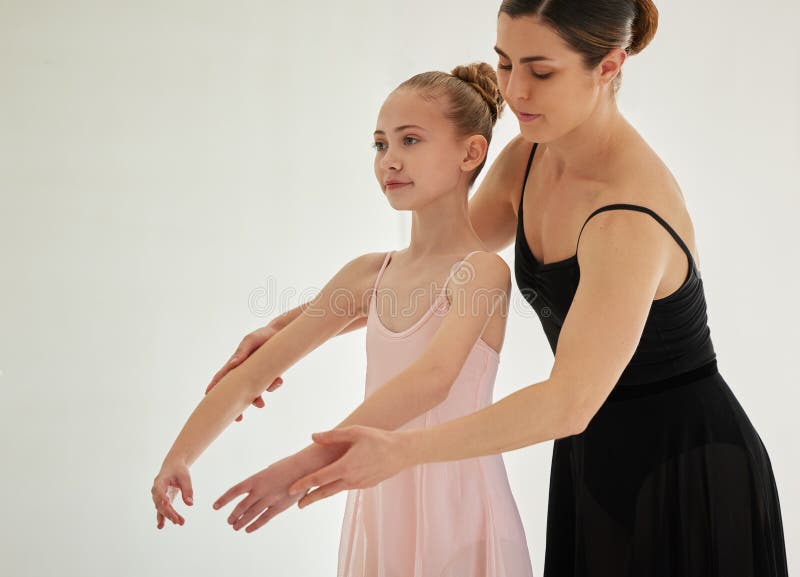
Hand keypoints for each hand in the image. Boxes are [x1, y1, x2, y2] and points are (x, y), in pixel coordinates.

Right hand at [152, 459, 193, 528]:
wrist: (173, 467)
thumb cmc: (179, 470)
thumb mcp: (185, 477)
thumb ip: (187, 490)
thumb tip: (190, 504)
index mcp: (160, 481)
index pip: (159, 490)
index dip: (162, 497)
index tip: (167, 503)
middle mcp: (156, 490)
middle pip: (160, 503)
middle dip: (169, 512)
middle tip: (178, 520)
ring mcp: (158, 497)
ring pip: (161, 509)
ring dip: (169, 516)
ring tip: (179, 523)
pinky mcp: (162, 501)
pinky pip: (161, 510)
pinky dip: (162, 518)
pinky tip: (161, 526)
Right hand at [205, 324, 283, 421]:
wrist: (281, 333)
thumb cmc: (262, 336)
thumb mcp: (250, 341)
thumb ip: (242, 352)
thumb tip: (234, 363)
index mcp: (235, 364)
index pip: (221, 378)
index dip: (213, 389)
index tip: (207, 400)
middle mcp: (245, 371)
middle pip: (236, 391)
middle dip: (237, 406)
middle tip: (238, 419)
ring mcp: (257, 374)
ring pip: (255, 392)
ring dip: (257, 400)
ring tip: (261, 404)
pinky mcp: (270, 375)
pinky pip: (271, 385)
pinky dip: (274, 385)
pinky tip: (279, 380)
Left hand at [213, 454, 312, 532]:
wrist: (305, 468)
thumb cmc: (287, 466)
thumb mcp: (269, 470)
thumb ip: (260, 481)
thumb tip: (253, 490)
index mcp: (256, 478)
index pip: (235, 490)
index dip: (224, 499)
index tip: (215, 506)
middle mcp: (261, 490)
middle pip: (242, 506)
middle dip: (234, 514)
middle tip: (229, 521)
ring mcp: (270, 499)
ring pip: (251, 514)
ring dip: (241, 521)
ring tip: (235, 527)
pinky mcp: (280, 506)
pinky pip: (264, 518)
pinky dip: (255, 525)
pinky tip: (248, 529)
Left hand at [287, 426, 412, 508]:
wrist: (401, 452)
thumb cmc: (378, 439)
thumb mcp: (355, 432)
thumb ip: (332, 435)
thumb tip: (313, 437)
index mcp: (346, 466)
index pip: (319, 478)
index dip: (303, 484)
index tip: (291, 490)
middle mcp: (351, 479)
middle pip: (325, 491)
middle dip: (310, 497)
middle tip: (297, 504)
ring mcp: (359, 484)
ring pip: (336, 490)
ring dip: (323, 493)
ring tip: (311, 495)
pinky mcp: (366, 485)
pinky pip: (348, 486)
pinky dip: (337, 487)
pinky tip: (333, 484)